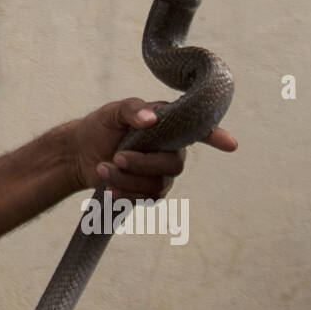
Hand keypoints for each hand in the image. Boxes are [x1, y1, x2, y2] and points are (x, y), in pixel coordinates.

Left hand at [69, 97, 236, 201]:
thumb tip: (150, 117)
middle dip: (142, 164)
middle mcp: (171, 149)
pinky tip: (110, 187)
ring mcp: (162, 172)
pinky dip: (127, 194)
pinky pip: (149, 200)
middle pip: (173, 165)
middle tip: (116, 157)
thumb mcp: (111, 112)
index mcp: (168, 124)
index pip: (197, 130)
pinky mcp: (150, 191)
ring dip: (128, 180)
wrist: (80, 153)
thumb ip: (131, 109)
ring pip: (159, 185)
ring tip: (102, 168)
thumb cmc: (100, 127)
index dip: (215, 136)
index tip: (230, 144)